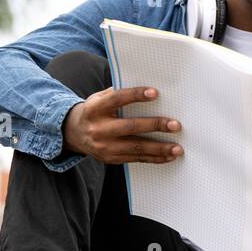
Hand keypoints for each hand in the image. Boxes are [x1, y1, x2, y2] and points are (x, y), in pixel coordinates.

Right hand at [61, 85, 182, 164]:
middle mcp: (99, 129)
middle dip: (155, 126)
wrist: (74, 134)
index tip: (155, 93)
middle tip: (175, 125)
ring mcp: (105, 147)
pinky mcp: (112, 159)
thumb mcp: (99, 98)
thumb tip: (147, 91)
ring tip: (177, 148)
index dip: (135, 95)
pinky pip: (136, 159)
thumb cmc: (94, 111)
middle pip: (130, 127)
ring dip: (159, 149)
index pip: (116, 99)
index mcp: (95, 109)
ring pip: (136, 148)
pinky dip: (154, 158)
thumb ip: (118, 93)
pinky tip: (168, 156)